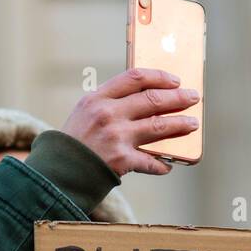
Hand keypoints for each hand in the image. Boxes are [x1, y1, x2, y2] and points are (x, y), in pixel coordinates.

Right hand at [61, 68, 200, 177]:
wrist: (57, 173)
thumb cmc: (74, 144)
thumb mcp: (85, 114)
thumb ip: (110, 104)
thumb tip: (145, 100)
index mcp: (98, 98)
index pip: (135, 78)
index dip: (159, 77)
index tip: (174, 80)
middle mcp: (108, 114)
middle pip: (152, 100)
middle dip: (178, 98)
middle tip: (193, 97)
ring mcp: (116, 137)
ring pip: (158, 127)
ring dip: (179, 125)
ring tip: (193, 124)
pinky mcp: (121, 161)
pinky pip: (149, 161)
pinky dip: (161, 164)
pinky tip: (168, 165)